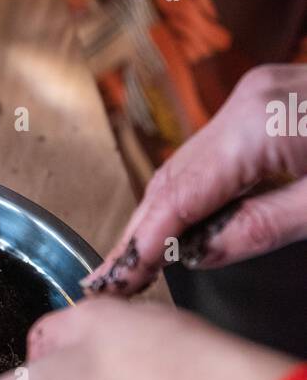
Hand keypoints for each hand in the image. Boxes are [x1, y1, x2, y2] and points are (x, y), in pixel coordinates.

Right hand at [83, 64, 306, 296]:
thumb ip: (265, 227)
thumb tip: (202, 255)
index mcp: (258, 125)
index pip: (178, 197)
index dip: (142, 245)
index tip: (115, 283)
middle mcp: (247, 101)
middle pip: (172, 177)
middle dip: (138, 232)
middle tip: (111, 281)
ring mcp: (256, 96)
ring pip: (189, 163)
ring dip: (163, 213)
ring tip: (139, 262)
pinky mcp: (267, 102)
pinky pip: (215, 152)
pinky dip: (194, 190)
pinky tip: (186, 223)